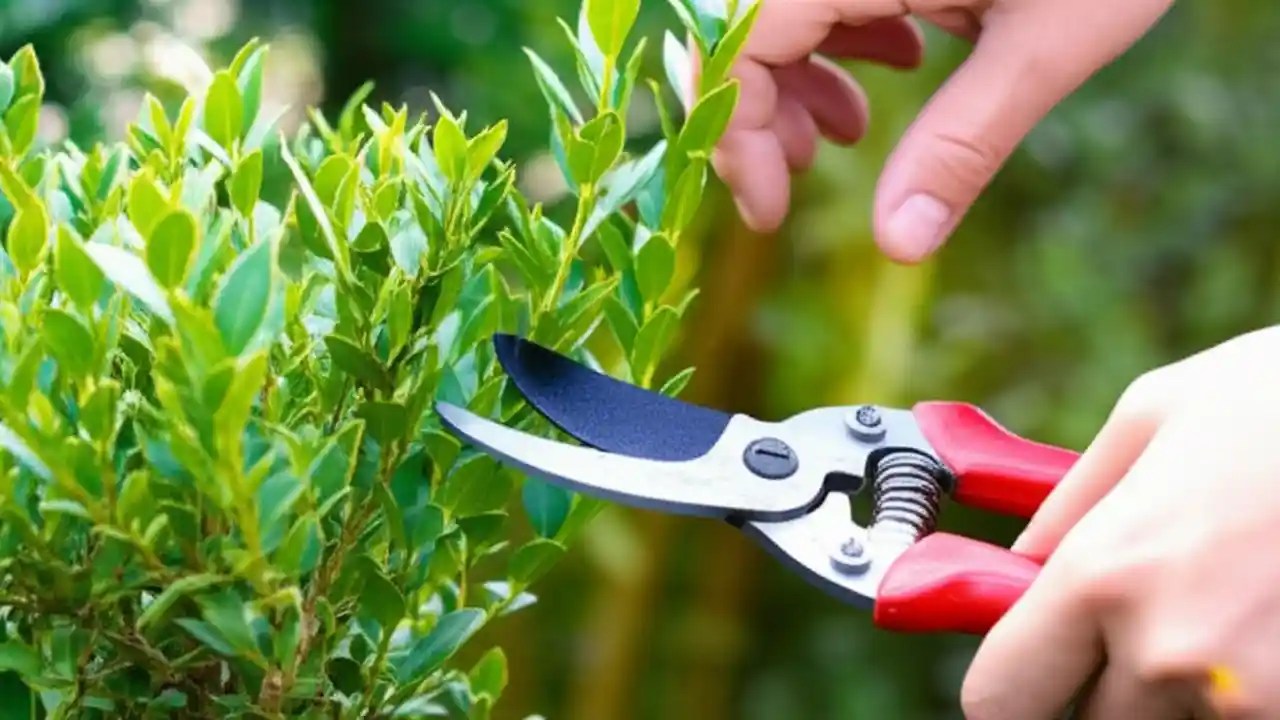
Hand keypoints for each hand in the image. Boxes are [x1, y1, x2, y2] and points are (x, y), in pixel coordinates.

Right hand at [714, 0, 1173, 261]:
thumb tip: (897, 246)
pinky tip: (898, 61)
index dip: (734, 133)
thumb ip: (965, 141)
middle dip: (754, 107)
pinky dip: (839, 33)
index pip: (738, 43)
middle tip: (799, 174)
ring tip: (847, 132)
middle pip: (741, 28)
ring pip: (777, 9)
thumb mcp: (1049, 42)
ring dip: (794, 74)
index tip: (770, 212)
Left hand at [960, 325, 1279, 718]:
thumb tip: (1019, 560)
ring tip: (1235, 601)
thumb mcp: (1152, 417)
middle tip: (1158, 612)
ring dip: (1188, 691)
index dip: (1008, 694)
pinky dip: (1249, 688)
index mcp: (1103, 574)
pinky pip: (1245, 715)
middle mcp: (1168, 650)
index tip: (1027, 684)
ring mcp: (1251, 696)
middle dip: (1112, 681)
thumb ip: (1070, 505)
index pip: (1002, 695)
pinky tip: (1271, 620)